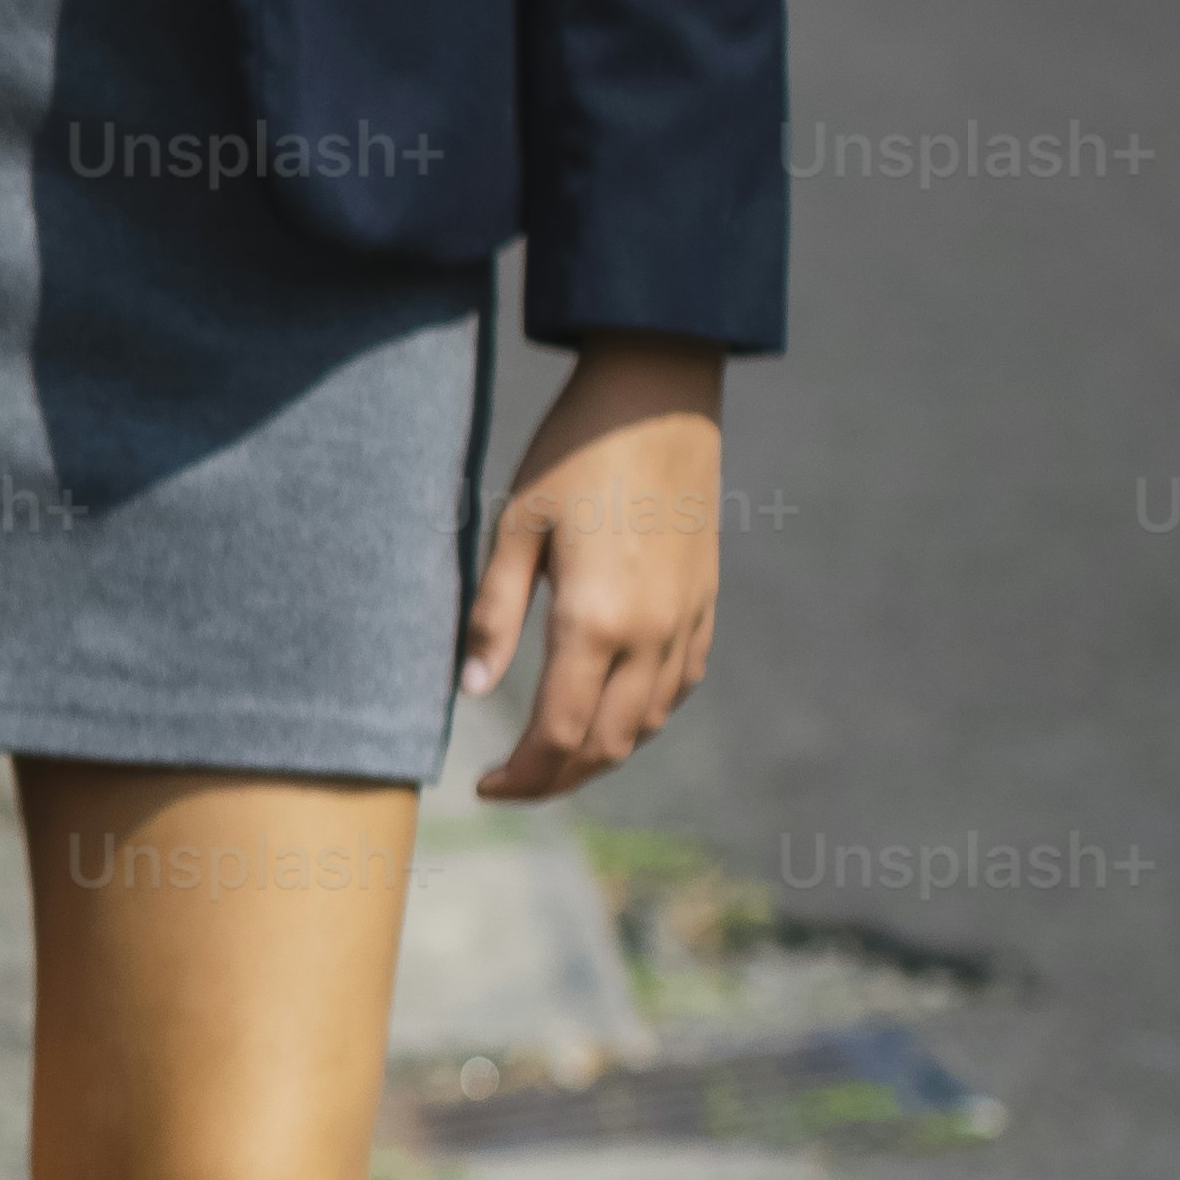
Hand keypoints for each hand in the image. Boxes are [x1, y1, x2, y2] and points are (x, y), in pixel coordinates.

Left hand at [465, 337, 726, 801]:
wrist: (659, 394)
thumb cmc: (575, 451)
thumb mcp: (515, 527)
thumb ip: (493, 615)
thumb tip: (472, 692)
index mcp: (595, 619)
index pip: (558, 735)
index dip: (520, 776)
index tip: (483, 786)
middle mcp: (651, 632)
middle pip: (606, 745)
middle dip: (555, 780)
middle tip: (511, 785)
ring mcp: (687, 619)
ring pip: (647, 723)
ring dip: (599, 754)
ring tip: (552, 757)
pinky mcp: (707, 601)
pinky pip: (680, 685)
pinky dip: (642, 716)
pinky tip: (609, 712)